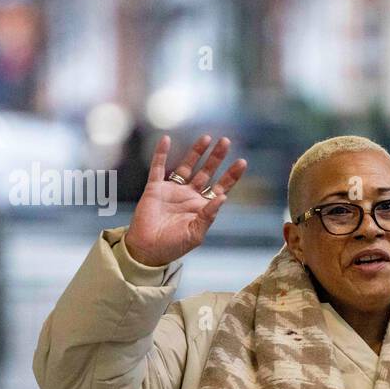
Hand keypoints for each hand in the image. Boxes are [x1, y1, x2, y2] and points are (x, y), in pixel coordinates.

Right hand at [123, 134, 247, 266]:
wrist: (147, 250)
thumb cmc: (174, 246)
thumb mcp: (196, 233)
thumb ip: (209, 215)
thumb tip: (224, 198)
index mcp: (202, 207)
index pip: (221, 187)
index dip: (231, 175)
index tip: (242, 161)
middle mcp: (190, 195)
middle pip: (207, 172)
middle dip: (216, 157)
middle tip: (226, 141)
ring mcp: (173, 190)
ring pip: (187, 166)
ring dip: (196, 152)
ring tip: (207, 137)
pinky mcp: (155, 188)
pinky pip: (158, 167)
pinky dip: (161, 154)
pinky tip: (166, 140)